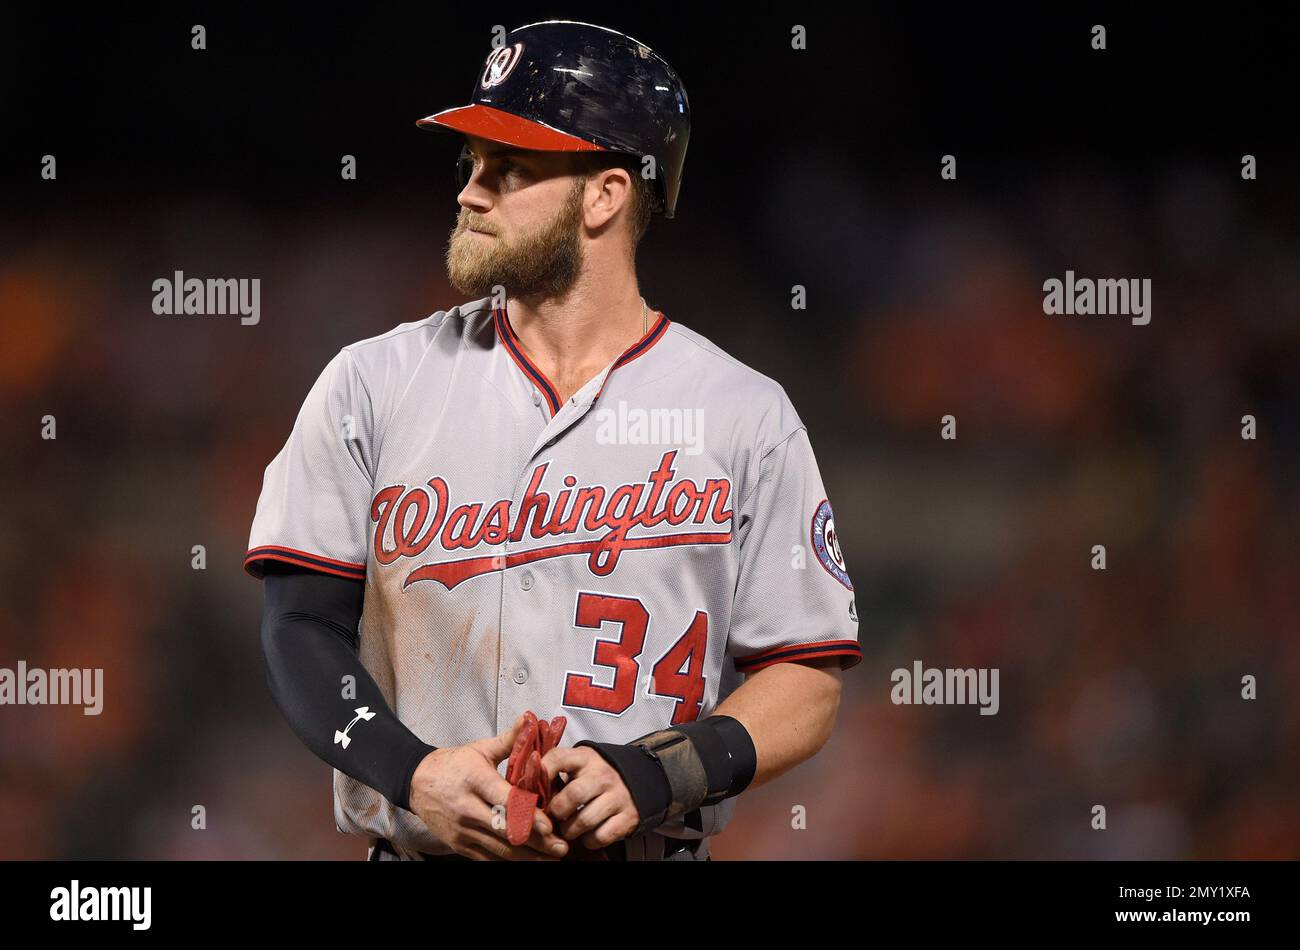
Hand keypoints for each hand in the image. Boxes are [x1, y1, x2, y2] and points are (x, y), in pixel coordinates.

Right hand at [408, 714, 569, 860]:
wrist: (417, 783)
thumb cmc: (454, 764)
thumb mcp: (480, 749)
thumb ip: (509, 739)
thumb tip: (530, 719)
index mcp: (475, 780)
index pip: (504, 801)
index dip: (527, 815)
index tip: (549, 825)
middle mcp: (467, 808)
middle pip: (505, 831)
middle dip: (536, 842)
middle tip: (561, 848)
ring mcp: (462, 830)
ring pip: (498, 850)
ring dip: (527, 857)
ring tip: (552, 860)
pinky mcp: (459, 845)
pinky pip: (487, 859)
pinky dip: (509, 862)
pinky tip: (529, 861)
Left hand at [541, 745, 639, 849]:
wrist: (636, 781)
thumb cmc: (594, 776)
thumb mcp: (577, 765)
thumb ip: (555, 772)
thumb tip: (524, 789)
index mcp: (585, 758)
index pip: (559, 758)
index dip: (542, 772)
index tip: (532, 787)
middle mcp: (603, 775)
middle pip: (574, 795)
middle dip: (557, 811)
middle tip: (553, 816)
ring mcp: (618, 796)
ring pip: (585, 820)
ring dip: (570, 830)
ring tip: (567, 828)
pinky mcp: (628, 817)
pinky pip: (600, 836)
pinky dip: (588, 841)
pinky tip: (586, 835)